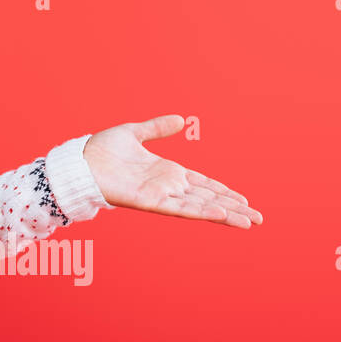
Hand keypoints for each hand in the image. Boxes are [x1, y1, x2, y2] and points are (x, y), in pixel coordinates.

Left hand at [82, 114, 260, 227]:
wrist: (81, 161)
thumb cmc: (102, 150)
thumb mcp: (134, 133)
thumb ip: (157, 128)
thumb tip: (180, 119)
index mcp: (168, 172)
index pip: (204, 184)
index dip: (225, 192)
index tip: (246, 200)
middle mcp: (168, 186)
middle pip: (209, 198)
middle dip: (235, 208)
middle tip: (260, 218)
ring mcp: (161, 195)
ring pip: (200, 206)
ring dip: (226, 214)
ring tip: (250, 222)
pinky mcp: (150, 202)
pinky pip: (180, 208)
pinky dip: (201, 211)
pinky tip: (221, 215)